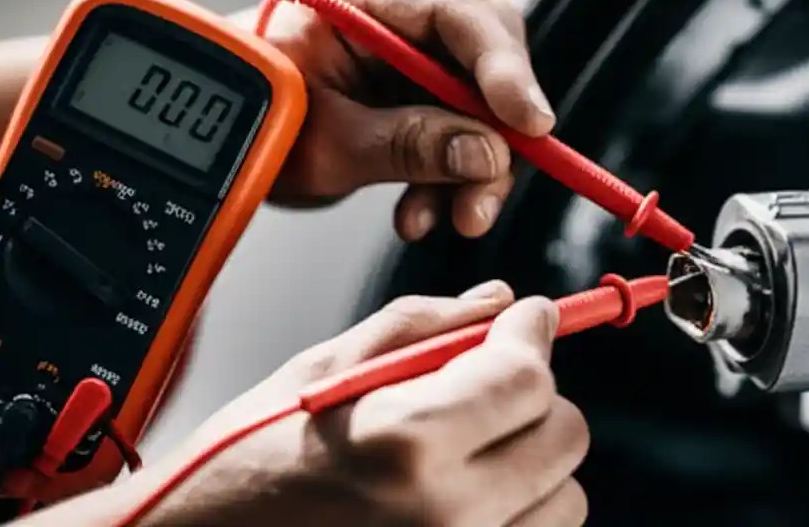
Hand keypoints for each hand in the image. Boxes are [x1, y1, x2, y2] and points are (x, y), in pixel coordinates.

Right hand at [106, 283, 588, 525]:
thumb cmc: (242, 467)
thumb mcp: (323, 368)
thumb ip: (425, 327)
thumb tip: (500, 302)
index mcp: (408, 442)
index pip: (529, 377)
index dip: (532, 335)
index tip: (526, 321)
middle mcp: (447, 513)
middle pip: (564, 434)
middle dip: (534, 396)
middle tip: (487, 385)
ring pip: (566, 496)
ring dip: (533, 462)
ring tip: (468, 451)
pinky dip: (520, 512)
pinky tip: (465, 494)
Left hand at [237, 0, 555, 240]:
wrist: (219, 149)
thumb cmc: (254, 129)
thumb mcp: (328, 148)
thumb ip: (409, 145)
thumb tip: (487, 154)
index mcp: (358, 0)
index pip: (456, 8)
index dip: (504, 64)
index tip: (529, 123)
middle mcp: (393, 16)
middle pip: (484, 50)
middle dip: (499, 125)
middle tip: (492, 184)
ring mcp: (407, 54)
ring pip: (481, 98)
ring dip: (479, 166)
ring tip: (456, 218)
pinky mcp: (416, 93)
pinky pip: (461, 127)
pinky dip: (454, 177)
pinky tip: (425, 213)